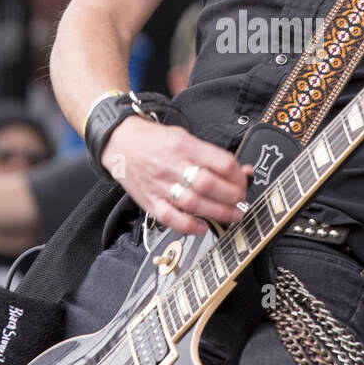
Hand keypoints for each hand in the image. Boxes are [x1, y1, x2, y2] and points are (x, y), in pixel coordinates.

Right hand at [100, 115, 252, 236]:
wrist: (120, 142)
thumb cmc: (155, 141)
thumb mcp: (185, 137)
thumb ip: (212, 156)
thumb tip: (243, 171)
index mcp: (185, 146)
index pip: (221, 162)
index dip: (238, 176)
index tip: (243, 181)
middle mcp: (173, 165)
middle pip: (210, 184)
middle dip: (232, 196)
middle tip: (240, 200)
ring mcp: (160, 185)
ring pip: (194, 203)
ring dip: (219, 212)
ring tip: (232, 215)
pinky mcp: (150, 201)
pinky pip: (171, 218)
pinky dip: (190, 226)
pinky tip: (203, 226)